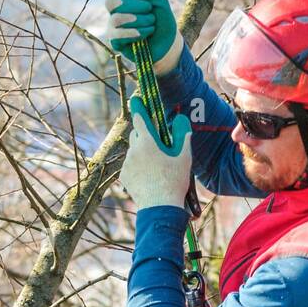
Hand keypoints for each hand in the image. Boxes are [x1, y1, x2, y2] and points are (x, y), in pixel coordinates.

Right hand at [104, 0, 182, 75]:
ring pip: (116, 19)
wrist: (167, 44)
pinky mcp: (116, 42)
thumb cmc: (162, 19)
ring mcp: (113, 26)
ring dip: (138, 19)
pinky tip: (146, 33)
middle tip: (149, 8)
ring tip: (151, 22)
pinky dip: (135, 33)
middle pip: (111, 2)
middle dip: (133, 4)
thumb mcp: (158, 1)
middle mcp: (115, 10)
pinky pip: (118, 35)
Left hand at [119, 97, 191, 211]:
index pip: (140, 118)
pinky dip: (137, 166)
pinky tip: (149, 176)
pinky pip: (130, 165)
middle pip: (137, 134)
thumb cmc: (174, 181)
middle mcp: (133, 150)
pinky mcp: (124, 176)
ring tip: (156, 167)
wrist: (160, 208)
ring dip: (142, 153)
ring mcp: (127, 164)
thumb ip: (182, 134)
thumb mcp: (183, 156)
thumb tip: (180, 119)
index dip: (139, 107)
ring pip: (134, 151)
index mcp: (147, 142)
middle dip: (145, 135)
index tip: (136, 99)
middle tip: (158, 145)